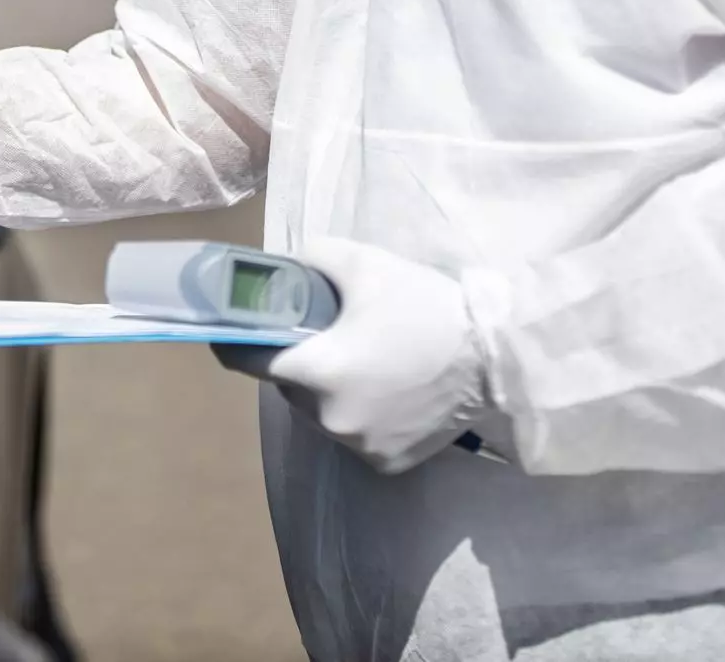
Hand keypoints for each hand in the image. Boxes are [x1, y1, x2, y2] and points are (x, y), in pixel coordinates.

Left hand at [236, 238, 486, 474]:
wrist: (496, 357)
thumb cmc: (425, 306)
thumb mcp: (363, 263)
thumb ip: (312, 260)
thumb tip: (286, 266)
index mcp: (318, 371)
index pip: (248, 362)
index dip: (234, 342)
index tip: (228, 330)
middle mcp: (330, 418)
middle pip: (290, 388)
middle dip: (298, 362)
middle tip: (323, 335)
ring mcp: (359, 447)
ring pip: (321, 414)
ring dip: (328, 392)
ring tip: (362, 362)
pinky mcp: (387, 464)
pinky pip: (355, 437)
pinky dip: (360, 415)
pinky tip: (386, 391)